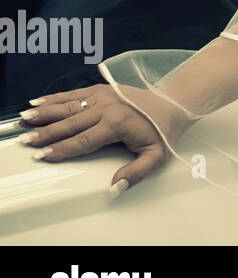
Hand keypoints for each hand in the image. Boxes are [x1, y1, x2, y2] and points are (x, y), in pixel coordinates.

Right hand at [17, 84, 193, 195]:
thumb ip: (136, 173)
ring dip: (45, 114)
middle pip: (71, 123)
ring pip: (68, 106)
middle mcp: (108, 108)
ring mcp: (103, 96)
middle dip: (47, 133)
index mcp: (118, 124)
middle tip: (26, 141)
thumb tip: (115, 187)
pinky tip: (37, 103)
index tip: (43, 156)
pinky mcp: (101, 90)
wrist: (173, 103)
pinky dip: (54, 98)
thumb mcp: (156, 156)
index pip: (84, 140)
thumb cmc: (163, 131)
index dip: (63, 149)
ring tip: (25, 121)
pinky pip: (74, 94)